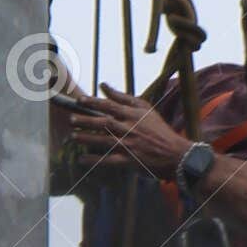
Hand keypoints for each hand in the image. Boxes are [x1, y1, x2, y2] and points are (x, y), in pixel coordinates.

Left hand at [70, 85, 190, 178]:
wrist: (175, 153)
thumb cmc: (159, 130)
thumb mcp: (145, 109)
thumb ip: (123, 97)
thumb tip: (104, 85)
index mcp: (133, 115)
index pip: (110, 106)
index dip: (93, 102)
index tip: (79, 100)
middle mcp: (129, 129)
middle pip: (104, 122)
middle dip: (86, 120)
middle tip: (71, 119)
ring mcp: (129, 145)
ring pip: (104, 141)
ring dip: (87, 139)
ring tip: (72, 137)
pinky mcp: (129, 161)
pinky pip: (108, 161)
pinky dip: (94, 161)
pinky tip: (82, 160)